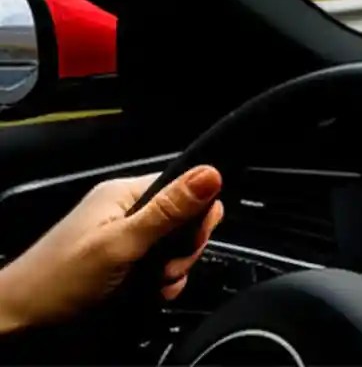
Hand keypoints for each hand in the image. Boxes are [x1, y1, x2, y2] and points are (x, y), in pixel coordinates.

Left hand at [0, 166, 224, 333]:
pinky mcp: (125, 262)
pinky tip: (153, 291)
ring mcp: (126, 237)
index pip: (185, 188)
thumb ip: (167, 211)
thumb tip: (212, 172)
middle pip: (185, 219)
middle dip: (185, 248)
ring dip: (175, 268)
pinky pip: (162, 265)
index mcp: (125, 193)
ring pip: (176, 246)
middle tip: (165, 269)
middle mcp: (127, 211)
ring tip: (155, 284)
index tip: (187, 242)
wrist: (20, 317)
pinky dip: (165, 281)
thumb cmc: (60, 278)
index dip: (198, 214)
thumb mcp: (120, 243)